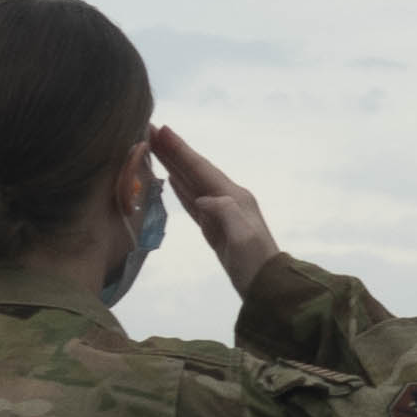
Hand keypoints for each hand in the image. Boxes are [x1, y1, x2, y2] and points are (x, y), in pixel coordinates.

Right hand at [143, 124, 286, 296]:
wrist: (266, 286)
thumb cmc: (254, 263)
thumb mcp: (242, 237)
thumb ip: (224, 212)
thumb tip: (201, 199)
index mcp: (233, 197)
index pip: (201, 168)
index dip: (180, 150)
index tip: (161, 129)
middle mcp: (226, 199)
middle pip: (194, 170)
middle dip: (172, 151)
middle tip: (149, 129)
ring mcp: (220, 212)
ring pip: (191, 182)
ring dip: (172, 165)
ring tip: (152, 148)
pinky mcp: (213, 227)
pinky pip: (192, 201)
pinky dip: (180, 187)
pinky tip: (171, 178)